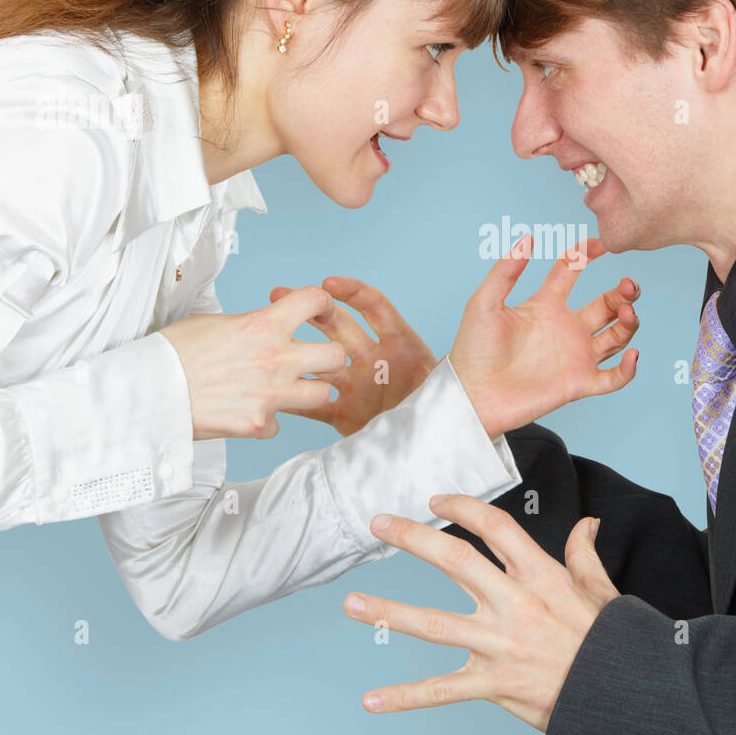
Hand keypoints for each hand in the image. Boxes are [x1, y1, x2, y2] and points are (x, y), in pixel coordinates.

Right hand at [157, 286, 345, 440]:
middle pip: (337, 356)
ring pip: (322, 394)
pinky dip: (267, 421)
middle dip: (329, 357)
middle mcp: (275, 358)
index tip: (316, 312)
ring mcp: (270, 394)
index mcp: (264, 325)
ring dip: (307, 392)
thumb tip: (263, 327)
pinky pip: (279, 425)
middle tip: (313, 360)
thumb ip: (251, 325)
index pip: (315, 300)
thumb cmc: (172, 353)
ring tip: (286, 390)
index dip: (321, 304)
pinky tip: (247, 412)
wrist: (147, 392)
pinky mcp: (257, 424)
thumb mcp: (215, 322)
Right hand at [269, 277, 437, 436]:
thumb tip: (472, 322)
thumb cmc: (452, 408)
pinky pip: (311, 404)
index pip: (374, 306)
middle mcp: (374, 359)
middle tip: (280, 296)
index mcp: (402, 344)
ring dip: (292, 348)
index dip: (352, 291)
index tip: (328, 284)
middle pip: (337, 326)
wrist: (443, 450)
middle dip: (308, 310)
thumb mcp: (453, 378)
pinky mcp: (344, 414)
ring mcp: (356, 385)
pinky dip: (291, 398)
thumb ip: (447, 361)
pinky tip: (266, 389)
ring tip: (263, 333)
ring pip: (317, 360)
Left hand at [342, 494, 620, 731]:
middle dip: (413, 539)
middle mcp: (514, 604)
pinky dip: (405, 697)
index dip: (463, 508)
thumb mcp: (602, 590)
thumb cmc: (611, 641)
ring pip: (434, 624)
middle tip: (379, 523)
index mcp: (540, 576)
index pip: (495, 528)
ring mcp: (499, 644)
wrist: (619, 692)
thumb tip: (586, 524)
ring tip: (352, 603)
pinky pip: (442, 691)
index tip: (436, 500)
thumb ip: (585, 555)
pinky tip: (372, 699)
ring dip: (389, 613)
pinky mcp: (493, 683)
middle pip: (455, 562)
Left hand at [447, 235, 640, 437]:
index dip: (586, 253)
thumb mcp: (484, 303)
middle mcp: (565, 328)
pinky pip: (613, 378)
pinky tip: (632, 354)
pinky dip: (628, 369)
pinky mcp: (578, 384)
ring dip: (628, 324)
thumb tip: (527, 238)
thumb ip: (506, 270)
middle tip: (628, 285)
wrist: (471, 397)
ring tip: (626, 313)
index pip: (572, 270)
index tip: (601, 243)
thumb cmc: (472, 352)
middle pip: (606, 304)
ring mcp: (574, 356)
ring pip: (616, 337)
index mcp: (544, 305)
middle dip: (622, 293)